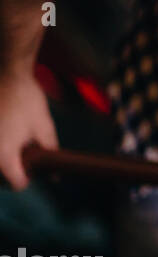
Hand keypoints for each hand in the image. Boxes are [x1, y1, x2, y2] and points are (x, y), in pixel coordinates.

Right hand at [0, 69, 58, 190]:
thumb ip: (50, 153)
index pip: (16, 184)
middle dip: (10, 171)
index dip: (28, 179)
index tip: (33, 169)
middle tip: (22, 157)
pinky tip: (3, 133)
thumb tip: (54, 176)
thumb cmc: (26, 99)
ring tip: (12, 142)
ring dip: (1, 159)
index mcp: (4, 156)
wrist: (6, 73)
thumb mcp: (44, 128)